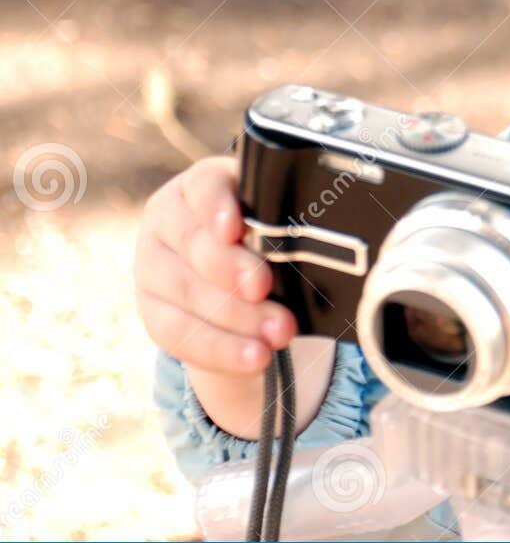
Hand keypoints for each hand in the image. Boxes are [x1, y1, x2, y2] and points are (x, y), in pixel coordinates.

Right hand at [134, 155, 297, 378]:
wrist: (237, 279)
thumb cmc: (268, 236)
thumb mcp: (276, 219)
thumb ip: (287, 222)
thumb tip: (324, 240)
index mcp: (202, 185)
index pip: (204, 187)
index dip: (217, 207)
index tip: (235, 229)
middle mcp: (169, 221)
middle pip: (194, 243)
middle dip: (232, 269)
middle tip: (265, 287)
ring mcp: (152, 267)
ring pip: (186, 292)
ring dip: (236, 317)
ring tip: (279, 333)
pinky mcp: (152, 310)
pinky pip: (178, 333)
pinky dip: (221, 349)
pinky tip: (253, 357)